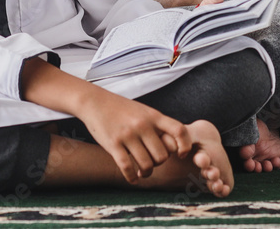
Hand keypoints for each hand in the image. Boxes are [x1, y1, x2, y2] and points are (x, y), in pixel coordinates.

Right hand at [20, 57, 190, 181]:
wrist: (95, 102)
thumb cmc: (122, 109)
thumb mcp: (144, 111)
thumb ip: (158, 125)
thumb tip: (175, 144)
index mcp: (154, 116)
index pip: (179, 131)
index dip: (185, 146)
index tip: (180, 154)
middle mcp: (143, 125)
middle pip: (162, 155)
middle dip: (159, 163)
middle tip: (153, 163)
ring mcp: (128, 135)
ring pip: (146, 164)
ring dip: (146, 172)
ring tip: (143, 172)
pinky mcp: (113, 144)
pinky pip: (127, 167)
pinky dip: (132, 177)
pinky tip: (132, 178)